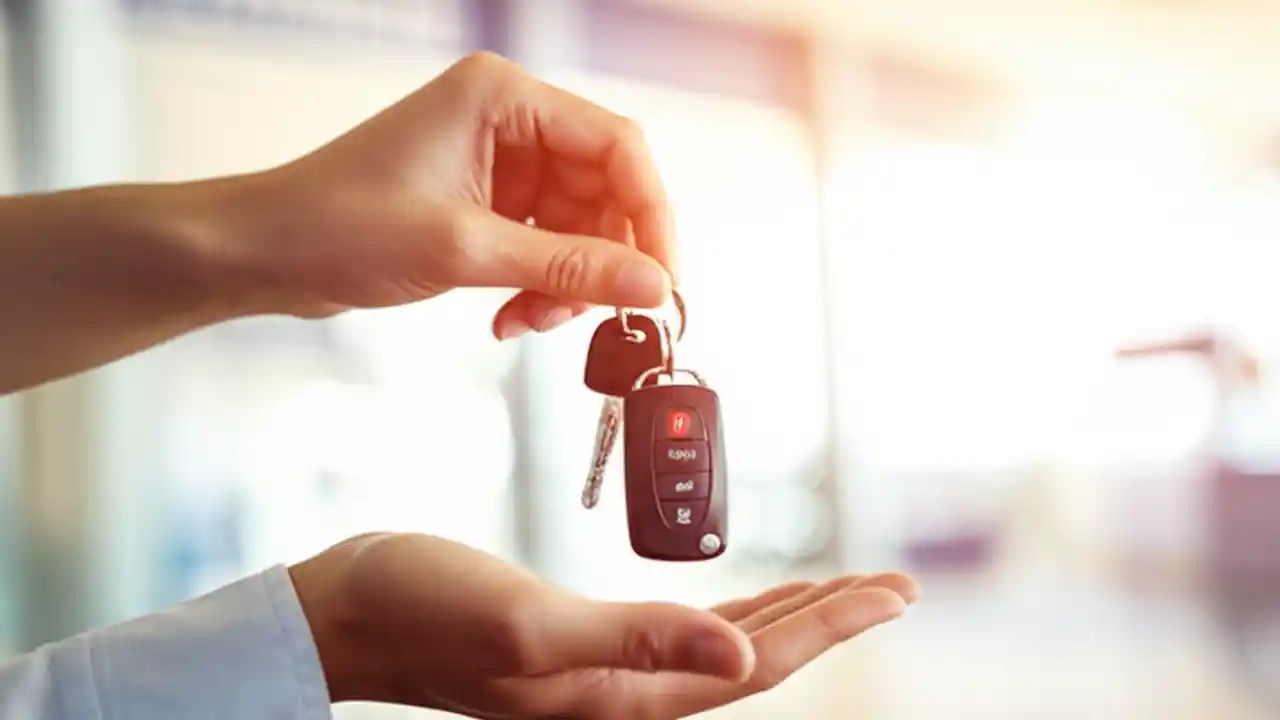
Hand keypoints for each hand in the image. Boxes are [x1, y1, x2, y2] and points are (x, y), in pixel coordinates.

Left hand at [233, 51, 675, 337]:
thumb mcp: (464, 250)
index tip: (660, 279)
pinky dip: (539, 284)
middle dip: (602, 259)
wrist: (265, 252)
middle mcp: (507, 121)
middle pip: (603, 189)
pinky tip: (510, 315)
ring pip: (577, 225)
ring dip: (567, 282)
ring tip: (530, 319)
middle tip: (593, 314)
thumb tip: (651, 287)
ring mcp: (497, 162)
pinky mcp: (485, 201)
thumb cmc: (337, 223)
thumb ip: (566, 268)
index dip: (649, 214)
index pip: (616, 145)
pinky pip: (544, 244)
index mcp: (503, 98)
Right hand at [289, 533, 919, 718]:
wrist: (349, 609)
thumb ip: (633, 643)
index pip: (756, 665)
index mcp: (619, 696)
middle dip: (832, 621)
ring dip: (792, 615)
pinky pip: (682, 628)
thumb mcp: (526, 623)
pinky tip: (749, 601)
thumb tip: (739, 665)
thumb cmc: (421, 612)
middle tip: (898, 585)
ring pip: (725, 644)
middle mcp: (621, 691)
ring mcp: (602, 668)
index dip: (832, 629)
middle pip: (755, 659)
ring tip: (847, 589)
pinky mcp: (583, 639)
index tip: (894, 593)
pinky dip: (732, 609)